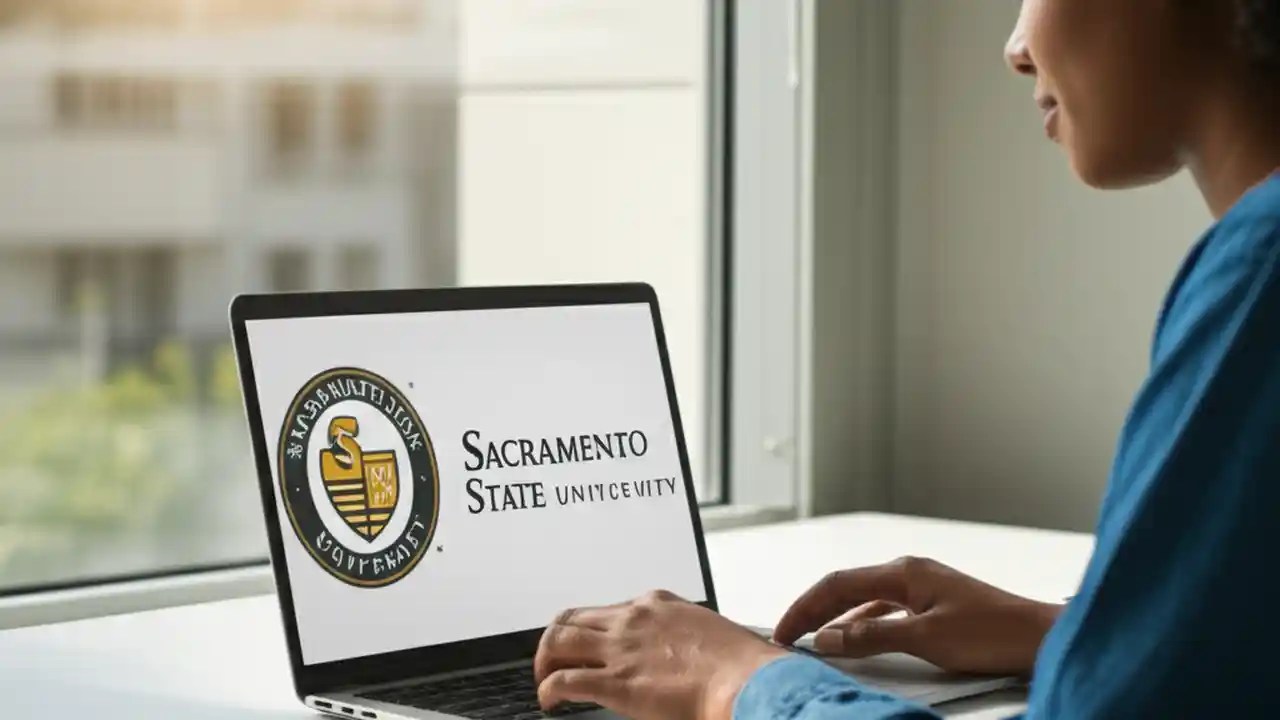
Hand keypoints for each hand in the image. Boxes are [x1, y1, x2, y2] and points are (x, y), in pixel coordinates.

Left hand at [535, 590, 786, 719]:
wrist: (745, 681)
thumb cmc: (739, 662)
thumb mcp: (708, 632)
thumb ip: (683, 636)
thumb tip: (681, 654)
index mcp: (656, 604)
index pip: (608, 609)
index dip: (593, 630)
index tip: (591, 646)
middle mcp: (632, 619)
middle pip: (571, 618)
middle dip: (555, 640)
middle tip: (552, 660)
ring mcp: (620, 649)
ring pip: (557, 641)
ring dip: (543, 660)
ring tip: (543, 679)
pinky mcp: (615, 682)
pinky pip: (564, 681)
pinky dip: (548, 691)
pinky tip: (550, 702)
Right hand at [773, 557, 1061, 675]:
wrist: (1040, 637)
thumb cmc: (992, 633)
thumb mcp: (925, 638)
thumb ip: (872, 635)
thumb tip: (827, 637)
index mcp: (904, 572)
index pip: (837, 584)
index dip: (805, 608)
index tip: (782, 631)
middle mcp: (910, 573)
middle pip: (846, 588)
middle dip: (813, 611)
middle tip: (787, 635)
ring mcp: (924, 587)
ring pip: (865, 599)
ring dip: (836, 618)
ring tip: (814, 639)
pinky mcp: (935, 604)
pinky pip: (884, 610)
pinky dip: (862, 624)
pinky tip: (857, 639)